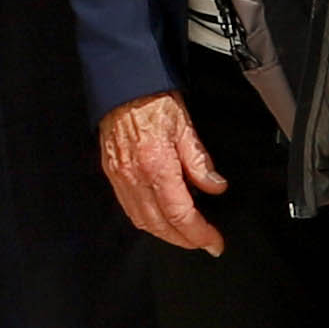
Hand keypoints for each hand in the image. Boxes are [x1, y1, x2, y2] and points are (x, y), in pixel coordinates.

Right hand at [95, 90, 223, 256]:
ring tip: (184, 235)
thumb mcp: (186, 127)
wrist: (123, 85)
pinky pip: (128, 208)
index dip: (199, 234)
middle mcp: (135, 177)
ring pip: (142, 221)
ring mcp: (120, 177)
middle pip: (160, 226)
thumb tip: (215, 186)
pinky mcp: (112, 173)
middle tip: (203, 242)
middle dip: (184, 240)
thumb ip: (201, 162)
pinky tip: (158, 218)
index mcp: (157, 166)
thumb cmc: (152, 100)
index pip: (181, 214)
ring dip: (164, 234)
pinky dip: (146, 221)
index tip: (214, 242)